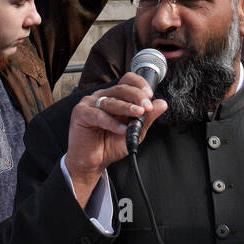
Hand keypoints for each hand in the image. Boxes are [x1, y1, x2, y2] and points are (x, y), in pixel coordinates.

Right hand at [65, 73, 167, 207]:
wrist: (93, 162)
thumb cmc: (110, 145)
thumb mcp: (134, 132)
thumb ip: (146, 118)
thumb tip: (162, 104)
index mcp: (115, 97)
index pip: (127, 81)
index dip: (139, 84)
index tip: (150, 95)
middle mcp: (102, 97)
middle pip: (121, 88)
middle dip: (137, 96)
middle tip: (147, 106)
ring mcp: (90, 103)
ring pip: (110, 101)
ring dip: (126, 107)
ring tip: (138, 114)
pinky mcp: (81, 113)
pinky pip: (98, 115)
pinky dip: (111, 122)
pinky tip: (122, 129)